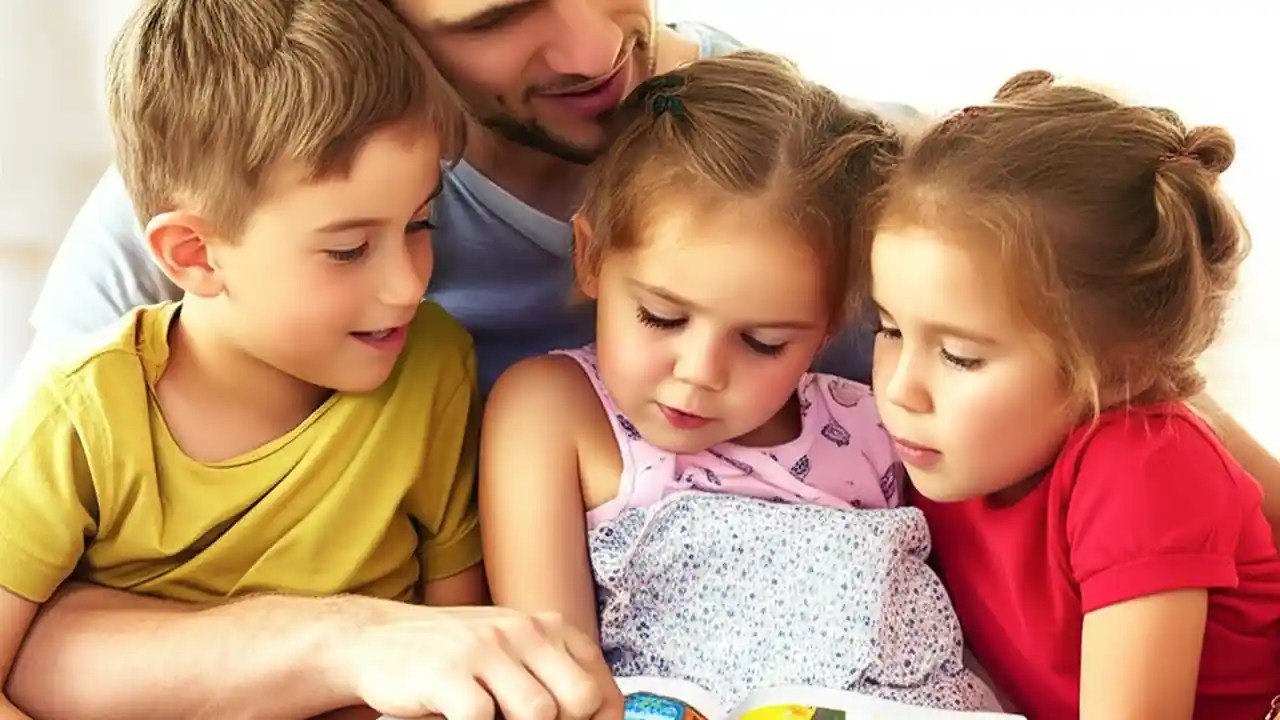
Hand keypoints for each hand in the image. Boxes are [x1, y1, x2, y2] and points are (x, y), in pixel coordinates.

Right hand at [338, 604, 622, 719]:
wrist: (374, 640)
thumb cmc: (452, 655)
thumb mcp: (510, 651)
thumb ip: (550, 673)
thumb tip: (594, 714)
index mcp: (547, 627)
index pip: (602, 685)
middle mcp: (522, 631)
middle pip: (580, 698)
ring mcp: (485, 649)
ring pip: (540, 712)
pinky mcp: (449, 672)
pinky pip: (483, 719)